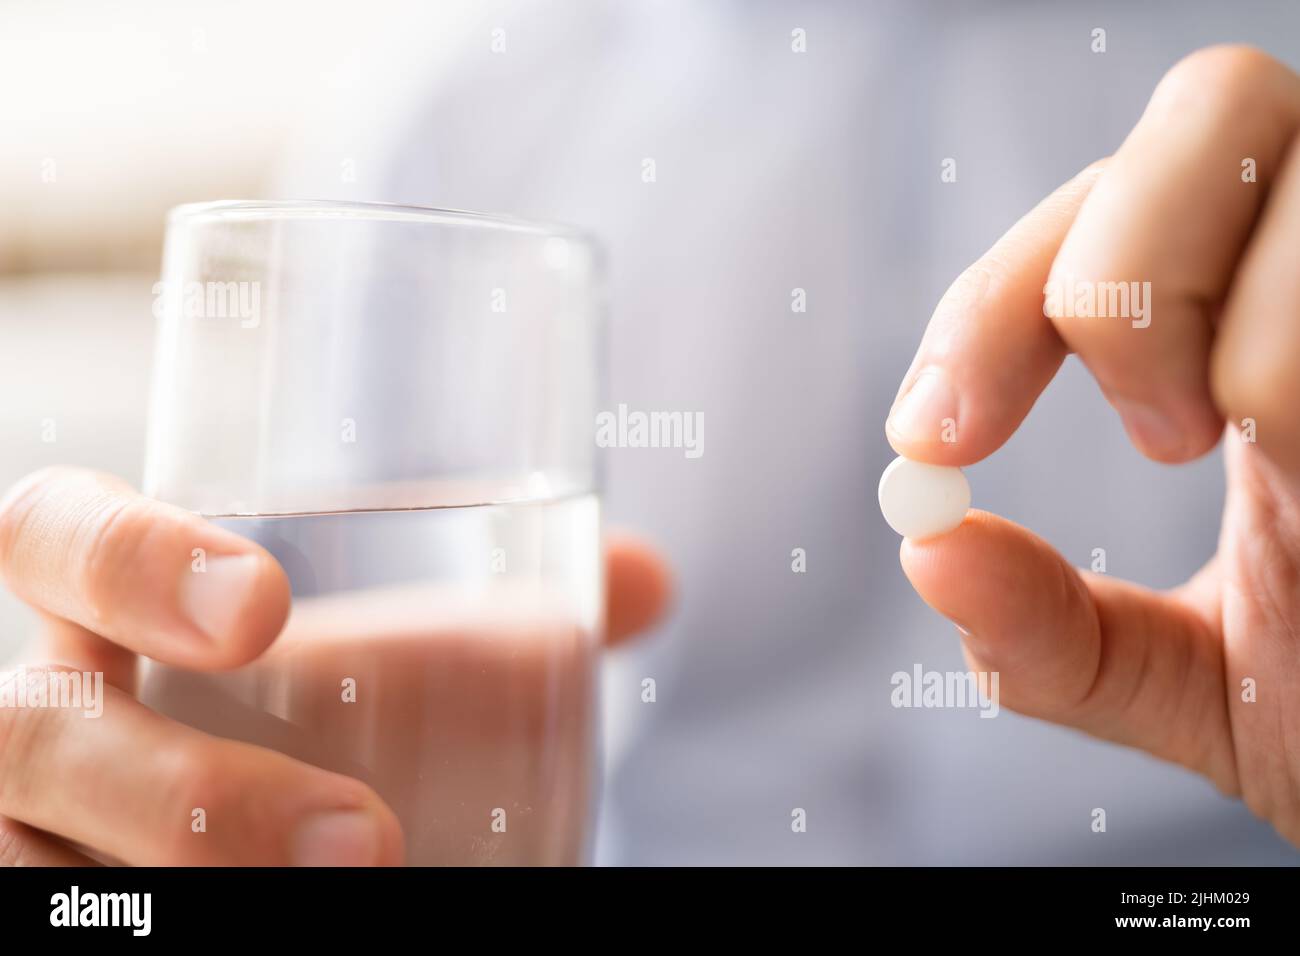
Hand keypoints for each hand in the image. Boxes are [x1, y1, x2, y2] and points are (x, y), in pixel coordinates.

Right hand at [0, 466, 669, 864]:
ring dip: (181, 885)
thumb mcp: (389, 667)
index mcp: (114, 605)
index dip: (123, 553)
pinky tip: (288, 929)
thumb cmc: (317, 720)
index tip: (266, 604)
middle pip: (26, 732)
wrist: (253, 828)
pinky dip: (155, 922)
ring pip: (29, 867)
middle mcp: (51, 712)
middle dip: (182, 790)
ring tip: (358, 894)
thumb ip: (497, 623)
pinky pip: (67, 927)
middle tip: (366, 836)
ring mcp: (28, 827)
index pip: (52, 532)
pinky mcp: (56, 900)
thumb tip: (645, 579)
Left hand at [886, 46, 1299, 845]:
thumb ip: (1052, 633)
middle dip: (1123, 281)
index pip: (1094, 207)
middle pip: (1216, 104)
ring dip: (1251, 347)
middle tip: (1151, 440)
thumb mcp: (1191, 683)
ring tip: (1267, 460)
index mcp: (1247, 324)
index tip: (931, 439)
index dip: (988, 304)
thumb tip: (927, 549)